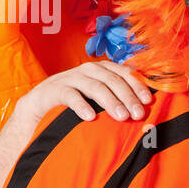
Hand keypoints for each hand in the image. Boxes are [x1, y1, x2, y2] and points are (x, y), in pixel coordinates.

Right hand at [16, 61, 152, 123]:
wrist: (40, 104)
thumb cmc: (77, 103)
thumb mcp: (98, 99)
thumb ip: (117, 102)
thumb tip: (143, 117)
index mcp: (103, 70)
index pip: (125, 73)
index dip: (137, 86)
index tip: (148, 101)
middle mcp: (89, 70)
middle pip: (113, 80)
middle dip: (127, 97)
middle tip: (137, 114)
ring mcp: (72, 78)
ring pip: (95, 87)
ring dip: (110, 101)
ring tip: (121, 116)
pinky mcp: (55, 89)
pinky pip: (71, 96)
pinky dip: (82, 105)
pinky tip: (91, 116)